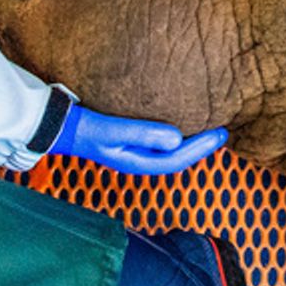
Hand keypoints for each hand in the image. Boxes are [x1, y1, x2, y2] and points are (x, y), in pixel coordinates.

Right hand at [50, 103, 228, 174]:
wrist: (60, 125)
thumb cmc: (85, 128)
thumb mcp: (113, 130)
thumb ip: (143, 133)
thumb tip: (177, 137)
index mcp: (137, 163)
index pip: (178, 159)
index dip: (202, 148)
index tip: (222, 134)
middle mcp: (139, 160)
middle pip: (178, 157)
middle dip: (202, 146)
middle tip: (224, 131)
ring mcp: (136, 151)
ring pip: (171, 150)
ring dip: (191, 141)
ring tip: (210, 127)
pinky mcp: (132, 140)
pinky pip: (162, 139)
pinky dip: (177, 133)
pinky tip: (184, 121)